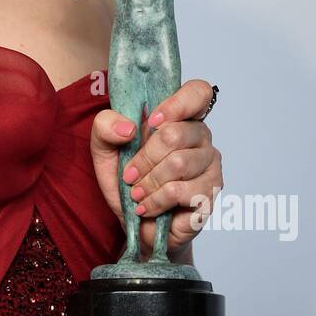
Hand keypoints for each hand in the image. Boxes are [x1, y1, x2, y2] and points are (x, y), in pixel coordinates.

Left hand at [90, 79, 221, 251]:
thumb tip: (127, 127)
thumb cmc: (127, 181)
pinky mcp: (210, 193)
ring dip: (148, 182)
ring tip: (137, 194)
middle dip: (144, 158)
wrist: (136, 223)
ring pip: (178, 163)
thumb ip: (105, 127)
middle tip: (129, 176)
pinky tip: (148, 207)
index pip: (198, 92)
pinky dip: (156, 200)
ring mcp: (210, 165)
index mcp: (180, 117)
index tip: (152, 120)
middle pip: (176, 133)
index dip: (178, 103)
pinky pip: (181, 191)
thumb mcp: (104, 150)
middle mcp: (200, 136)